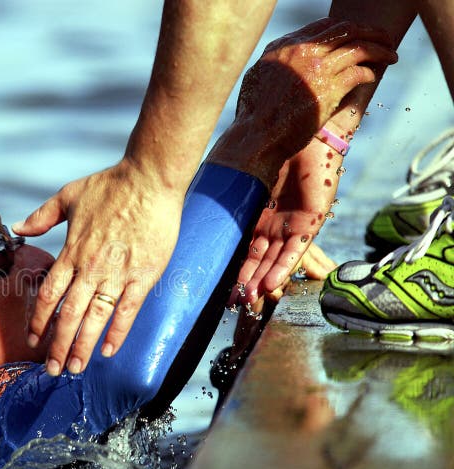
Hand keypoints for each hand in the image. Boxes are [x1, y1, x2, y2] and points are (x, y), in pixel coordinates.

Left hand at [12, 158, 183, 374]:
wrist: (150, 179)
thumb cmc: (111, 185)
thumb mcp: (69, 195)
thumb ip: (43, 216)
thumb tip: (17, 226)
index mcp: (72, 251)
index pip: (49, 294)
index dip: (39, 320)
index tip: (33, 340)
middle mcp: (90, 268)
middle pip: (69, 314)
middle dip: (58, 344)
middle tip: (51, 369)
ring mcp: (117, 273)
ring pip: (96, 318)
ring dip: (83, 345)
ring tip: (74, 368)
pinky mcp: (143, 275)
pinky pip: (127, 310)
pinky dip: (117, 332)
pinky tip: (109, 351)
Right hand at [208, 17, 396, 184]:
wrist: (256, 137)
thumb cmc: (253, 116)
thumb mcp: (258, 79)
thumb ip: (278, 64)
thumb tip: (288, 63)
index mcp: (284, 46)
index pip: (323, 26)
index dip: (345, 28)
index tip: (356, 36)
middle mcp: (302, 52)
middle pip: (347, 29)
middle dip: (370, 32)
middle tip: (383, 39)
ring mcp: (317, 69)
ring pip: (359, 48)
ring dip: (380, 50)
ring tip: (391, 55)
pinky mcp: (329, 89)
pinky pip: (359, 72)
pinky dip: (369, 73)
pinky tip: (372, 76)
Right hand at [234, 134, 343, 302]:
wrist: (301, 133)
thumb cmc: (271, 148)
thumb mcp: (242, 176)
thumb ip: (226, 192)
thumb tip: (190, 196)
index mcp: (259, 217)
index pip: (247, 251)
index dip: (238, 271)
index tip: (226, 290)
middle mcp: (276, 225)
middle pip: (261, 262)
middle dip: (248, 283)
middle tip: (237, 303)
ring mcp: (293, 224)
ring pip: (276, 261)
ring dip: (264, 281)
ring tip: (250, 300)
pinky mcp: (310, 222)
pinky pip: (295, 251)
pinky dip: (283, 268)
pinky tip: (271, 284)